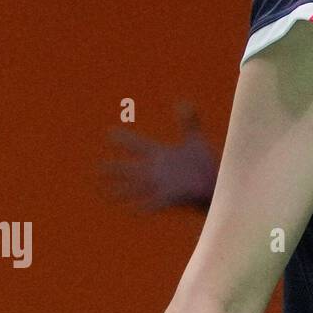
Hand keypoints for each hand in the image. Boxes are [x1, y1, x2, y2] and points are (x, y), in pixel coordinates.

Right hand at [100, 102, 217, 211]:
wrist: (214, 185)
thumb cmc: (202, 164)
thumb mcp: (194, 140)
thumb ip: (189, 122)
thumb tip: (185, 102)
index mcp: (160, 155)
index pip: (138, 145)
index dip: (124, 139)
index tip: (109, 132)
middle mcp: (156, 171)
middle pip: (130, 169)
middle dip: (114, 168)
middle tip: (97, 168)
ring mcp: (161, 185)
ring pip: (135, 188)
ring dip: (121, 190)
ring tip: (106, 193)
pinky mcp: (170, 198)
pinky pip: (153, 203)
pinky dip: (143, 206)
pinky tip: (132, 210)